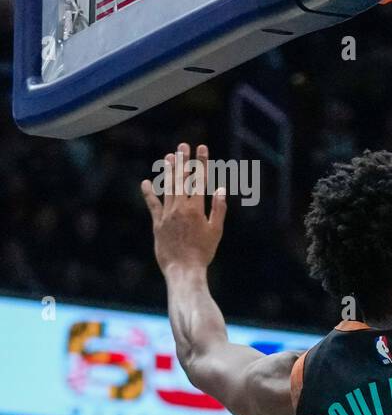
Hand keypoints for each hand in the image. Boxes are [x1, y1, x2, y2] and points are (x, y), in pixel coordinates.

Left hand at [140, 143, 227, 274]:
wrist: (183, 269)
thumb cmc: (204, 252)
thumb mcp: (216, 231)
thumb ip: (218, 209)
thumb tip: (221, 189)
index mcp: (197, 208)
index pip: (199, 180)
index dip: (201, 163)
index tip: (201, 149)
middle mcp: (180, 208)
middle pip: (182, 179)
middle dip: (183, 161)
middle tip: (182, 145)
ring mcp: (167, 214)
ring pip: (168, 188)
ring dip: (168, 172)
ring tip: (168, 157)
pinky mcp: (158, 223)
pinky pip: (153, 205)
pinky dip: (149, 193)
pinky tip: (146, 182)